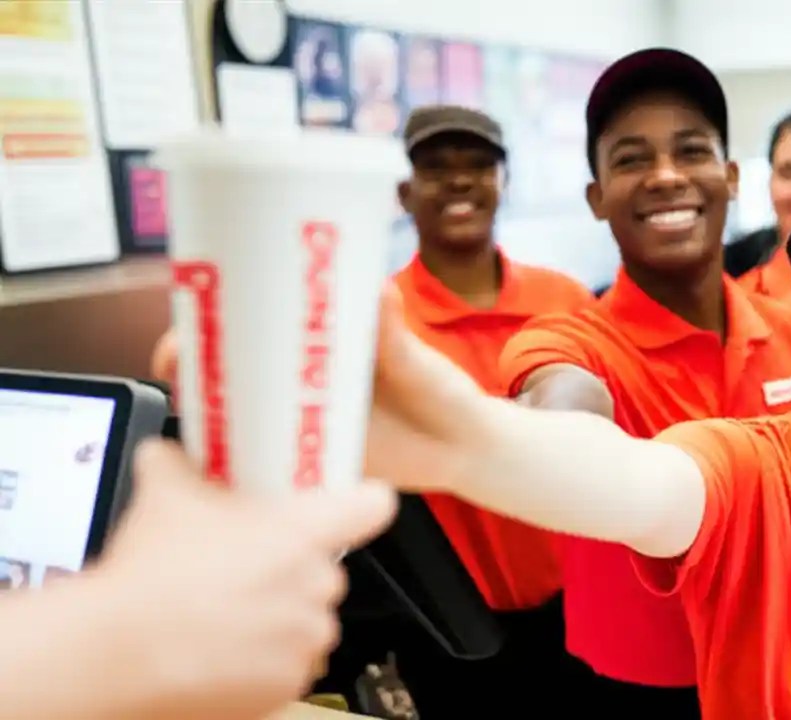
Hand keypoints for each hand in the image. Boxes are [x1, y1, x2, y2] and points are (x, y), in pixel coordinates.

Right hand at [94, 440, 396, 719]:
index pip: (371, 506)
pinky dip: (262, 663)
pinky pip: (288, 667)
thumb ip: (175, 465)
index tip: (352, 505)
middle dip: (288, 572)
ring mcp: (307, 639)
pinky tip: (221, 650)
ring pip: (306, 621)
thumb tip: (167, 454)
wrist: (120, 654)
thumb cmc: (153, 578)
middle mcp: (318, 585)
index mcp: (303, 532)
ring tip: (223, 615)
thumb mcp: (163, 497)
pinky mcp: (289, 687)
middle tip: (243, 572)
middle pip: (322, 570)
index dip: (362, 502)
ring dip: (277, 619)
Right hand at [149, 284, 495, 493]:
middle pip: (229, 366)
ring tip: (187, 417)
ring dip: (204, 415)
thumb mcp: (417, 361)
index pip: (255, 318)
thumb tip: (379, 290)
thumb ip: (396, 335)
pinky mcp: (306, 463)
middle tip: (176, 366)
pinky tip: (215, 469)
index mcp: (321, 343)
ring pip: (235, 415)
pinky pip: (259, 462)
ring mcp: (299, 422)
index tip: (191, 311)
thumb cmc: (443, 394)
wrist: (463, 451)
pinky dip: (233, 463)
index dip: (214, 312)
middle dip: (193, 362)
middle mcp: (301, 379)